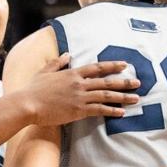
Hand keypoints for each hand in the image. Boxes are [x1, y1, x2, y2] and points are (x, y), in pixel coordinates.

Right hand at [17, 54, 139, 126]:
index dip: (112, 66)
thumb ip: (58, 62)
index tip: (124, 65)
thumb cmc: (33, 89)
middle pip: (106, 81)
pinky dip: (112, 110)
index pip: (97, 67)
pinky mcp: (79, 110)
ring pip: (106, 95)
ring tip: (136, 98)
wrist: (28, 104)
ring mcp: (80, 97)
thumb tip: (67, 54)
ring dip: (123, 97)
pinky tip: (122, 112)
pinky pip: (99, 110)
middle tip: (138, 83)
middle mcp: (79, 83)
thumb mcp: (45, 71)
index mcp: (72, 73)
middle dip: (124, 82)